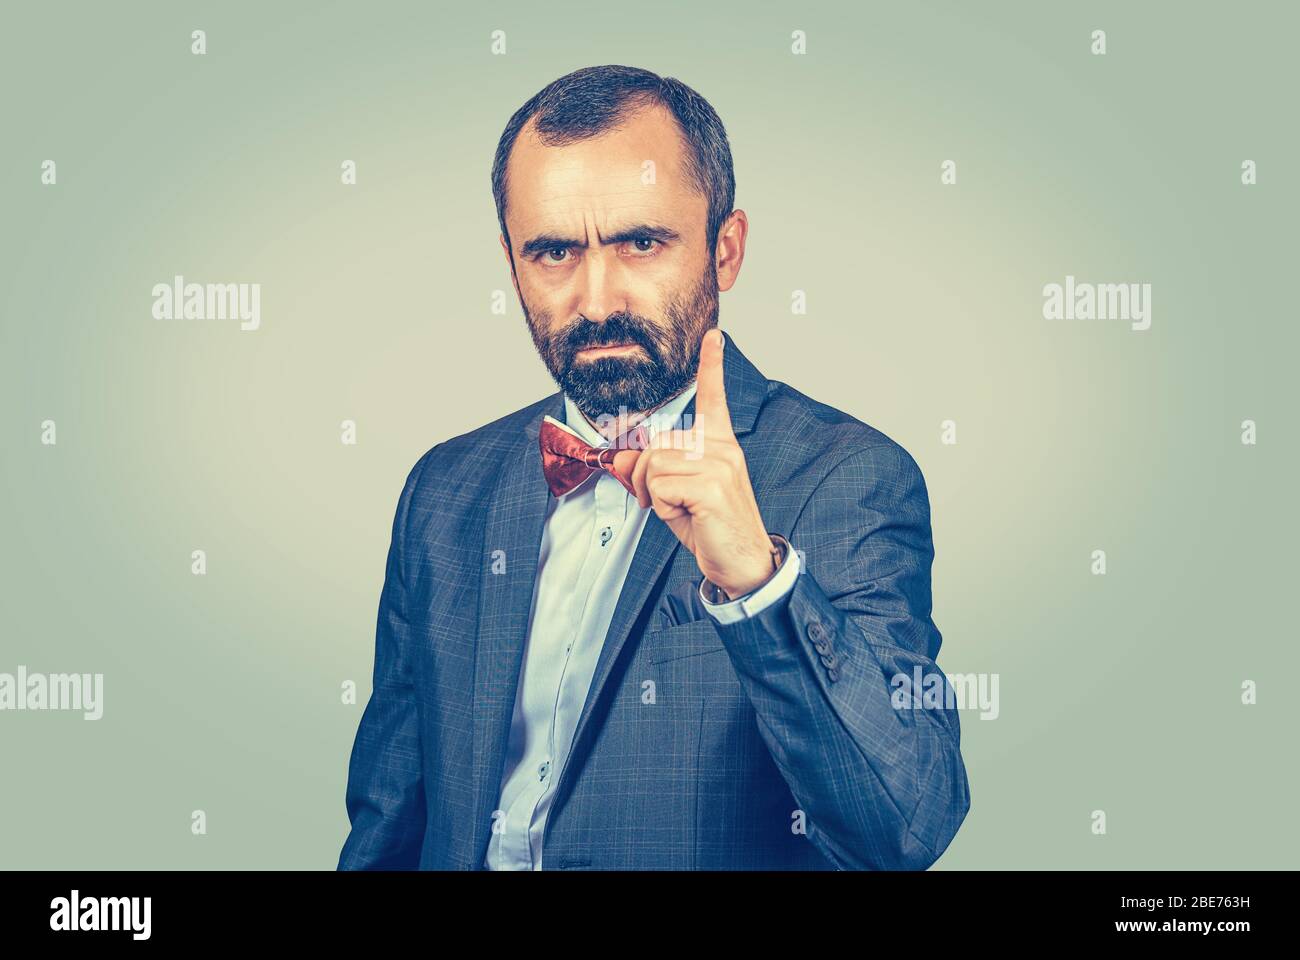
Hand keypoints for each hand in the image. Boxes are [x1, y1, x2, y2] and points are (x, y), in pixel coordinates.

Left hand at [628, 328, 775, 596]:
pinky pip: (660, 484)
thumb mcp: (674, 496)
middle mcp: (722, 448)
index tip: (714, 335)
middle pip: (656, 443)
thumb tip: (621, 459)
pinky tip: (688, 516)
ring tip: (680, 510)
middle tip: (664, 502)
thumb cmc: (710, 528)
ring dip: (653, 494)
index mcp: (720, 445)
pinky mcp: (712, 484)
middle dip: (644, 476)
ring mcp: (719, 464)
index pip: (714, 398)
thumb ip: (651, 473)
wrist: (743, 564)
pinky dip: (662, 506)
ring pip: (654, 464)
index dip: (712, 366)